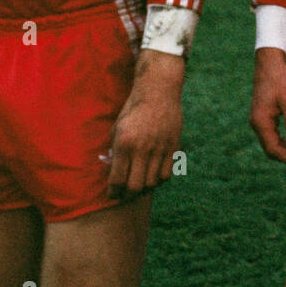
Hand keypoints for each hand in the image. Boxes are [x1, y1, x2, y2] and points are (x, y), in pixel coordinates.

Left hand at [107, 49, 184, 197]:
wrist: (158, 92)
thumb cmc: (133, 109)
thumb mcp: (117, 127)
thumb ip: (115, 150)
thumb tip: (114, 170)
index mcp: (124, 143)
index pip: (117, 179)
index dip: (113, 192)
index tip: (112, 195)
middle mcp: (142, 149)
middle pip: (135, 187)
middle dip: (128, 194)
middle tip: (125, 193)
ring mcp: (159, 148)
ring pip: (152, 183)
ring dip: (144, 187)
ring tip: (139, 183)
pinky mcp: (173, 147)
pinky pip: (166, 174)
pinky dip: (159, 179)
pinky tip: (153, 174)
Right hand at [249, 47, 285, 164]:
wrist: (270, 65)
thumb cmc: (280, 80)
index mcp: (261, 122)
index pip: (273, 149)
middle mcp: (257, 124)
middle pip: (271, 149)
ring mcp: (258, 121)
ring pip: (271, 143)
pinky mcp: (263, 117)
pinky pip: (272, 135)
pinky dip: (283, 140)